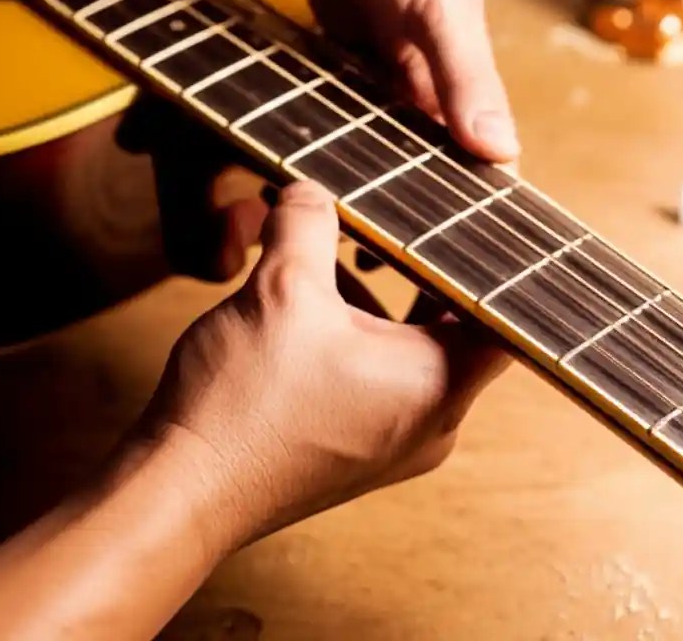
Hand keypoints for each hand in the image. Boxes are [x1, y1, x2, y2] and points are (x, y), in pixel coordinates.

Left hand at [138, 0, 517, 282]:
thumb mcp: (436, 5)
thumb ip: (465, 75)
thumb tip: (502, 151)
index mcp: (463, 57)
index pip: (480, 140)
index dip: (476, 193)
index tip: (473, 249)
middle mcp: (425, 63)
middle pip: (429, 144)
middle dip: (418, 196)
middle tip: (401, 256)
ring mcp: (380, 56)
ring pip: (382, 130)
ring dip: (371, 171)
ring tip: (358, 231)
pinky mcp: (338, 45)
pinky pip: (340, 102)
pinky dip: (333, 134)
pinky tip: (320, 168)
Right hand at [138, 180, 509, 549]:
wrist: (180, 493)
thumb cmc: (241, 406)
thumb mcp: (279, 289)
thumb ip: (307, 222)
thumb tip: (312, 188)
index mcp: (439, 384)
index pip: (502, 308)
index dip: (488, 256)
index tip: (471, 216)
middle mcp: (433, 421)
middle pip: (457, 324)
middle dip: (421, 264)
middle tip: (404, 215)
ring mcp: (396, 441)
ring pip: (412, 348)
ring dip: (381, 297)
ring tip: (344, 247)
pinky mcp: (359, 448)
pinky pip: (380, 377)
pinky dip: (357, 333)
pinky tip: (313, 297)